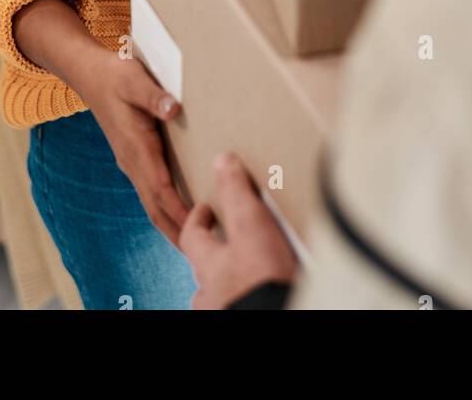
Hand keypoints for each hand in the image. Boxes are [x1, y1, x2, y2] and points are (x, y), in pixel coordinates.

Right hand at [83, 49, 189, 246]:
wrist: (90, 75)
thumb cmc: (115, 76)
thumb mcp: (134, 79)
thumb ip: (153, 95)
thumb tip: (174, 109)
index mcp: (136, 147)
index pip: (160, 188)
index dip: (180, 209)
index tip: (200, 225)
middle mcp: (132, 162)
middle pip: (155, 207)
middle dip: (177, 230)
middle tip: (203, 250)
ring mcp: (131, 163)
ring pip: (151, 203)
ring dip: (170, 224)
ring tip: (196, 242)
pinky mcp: (133, 159)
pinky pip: (150, 192)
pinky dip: (165, 208)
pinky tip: (180, 213)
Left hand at [180, 151, 298, 308]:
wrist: (280, 312)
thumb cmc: (262, 282)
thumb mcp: (251, 225)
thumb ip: (236, 193)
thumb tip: (222, 161)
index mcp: (208, 265)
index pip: (191, 236)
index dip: (197, 218)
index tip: (204, 208)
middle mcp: (211, 293)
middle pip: (204, 268)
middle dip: (214, 253)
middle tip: (228, 240)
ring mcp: (225, 309)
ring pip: (220, 291)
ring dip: (230, 278)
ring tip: (250, 269)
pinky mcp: (248, 311)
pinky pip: (241, 301)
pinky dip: (248, 294)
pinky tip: (263, 289)